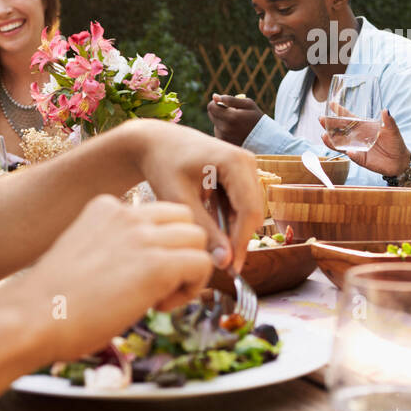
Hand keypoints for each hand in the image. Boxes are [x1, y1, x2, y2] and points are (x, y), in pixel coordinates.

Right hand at [14, 196, 212, 362]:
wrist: (31, 319)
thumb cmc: (51, 302)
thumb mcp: (84, 257)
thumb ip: (115, 249)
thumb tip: (144, 267)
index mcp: (106, 208)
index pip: (160, 214)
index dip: (162, 245)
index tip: (142, 274)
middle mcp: (127, 214)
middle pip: (186, 221)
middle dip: (181, 253)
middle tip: (158, 288)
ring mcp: (143, 236)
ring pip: (199, 240)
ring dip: (189, 271)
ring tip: (159, 299)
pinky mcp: (157, 264)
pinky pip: (202, 264)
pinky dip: (192, 288)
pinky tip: (160, 306)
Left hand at [128, 120, 262, 273]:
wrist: (157, 142)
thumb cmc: (164, 166)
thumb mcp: (180, 200)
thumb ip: (205, 230)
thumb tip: (226, 263)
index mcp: (235, 161)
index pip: (249, 211)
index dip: (241, 243)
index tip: (230, 269)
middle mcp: (248, 161)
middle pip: (253, 211)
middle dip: (238, 239)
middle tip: (220, 265)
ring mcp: (247, 165)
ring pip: (249, 210)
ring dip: (233, 230)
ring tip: (213, 248)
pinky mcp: (241, 173)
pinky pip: (242, 203)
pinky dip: (229, 219)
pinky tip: (211, 229)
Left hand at [206, 93, 262, 145]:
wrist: (264, 138)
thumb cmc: (256, 118)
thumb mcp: (248, 104)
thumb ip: (230, 99)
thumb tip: (214, 96)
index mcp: (231, 117)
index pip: (211, 107)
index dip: (216, 102)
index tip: (223, 103)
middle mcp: (225, 129)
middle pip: (211, 114)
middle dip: (219, 110)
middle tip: (232, 112)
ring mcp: (224, 137)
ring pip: (215, 123)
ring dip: (222, 120)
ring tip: (236, 123)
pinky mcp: (224, 143)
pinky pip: (218, 132)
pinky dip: (224, 129)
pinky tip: (235, 130)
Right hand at [322, 108, 408, 177]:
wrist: (400, 161)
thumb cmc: (395, 142)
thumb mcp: (393, 130)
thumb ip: (389, 121)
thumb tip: (385, 110)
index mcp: (364, 127)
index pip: (349, 118)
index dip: (340, 111)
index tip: (331, 104)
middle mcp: (357, 137)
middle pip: (340, 130)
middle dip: (330, 125)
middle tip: (322, 119)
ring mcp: (357, 148)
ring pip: (341, 144)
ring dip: (332, 141)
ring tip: (324, 136)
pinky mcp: (361, 159)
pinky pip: (354, 156)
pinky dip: (351, 154)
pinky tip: (348, 151)